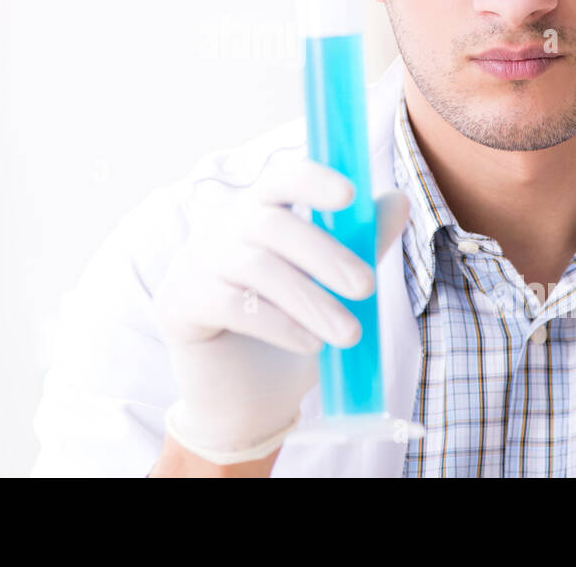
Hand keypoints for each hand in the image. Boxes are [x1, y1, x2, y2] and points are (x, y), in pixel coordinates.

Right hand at [152, 155, 408, 465]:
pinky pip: (231, 305)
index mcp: (258, 209)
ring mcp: (194, 262)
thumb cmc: (289, 327)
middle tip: (367, 287)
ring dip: (310, 300)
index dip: (312, 181)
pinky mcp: (178, 303)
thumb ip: (361, 241)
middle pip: (271, 224)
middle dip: (324, 254)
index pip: (280, 179)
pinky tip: (310, 345)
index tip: (350, 195)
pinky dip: (278, 324)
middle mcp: (221, 226)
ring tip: (349, 334)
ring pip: (256, 267)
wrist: (247, 397)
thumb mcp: (331, 284)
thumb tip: (397, 200)